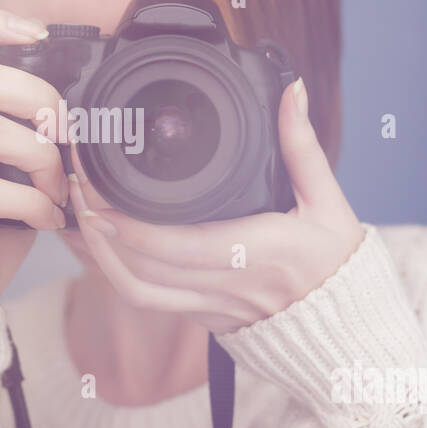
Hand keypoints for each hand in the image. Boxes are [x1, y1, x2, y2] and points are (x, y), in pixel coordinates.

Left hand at [67, 77, 364, 333]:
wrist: (348, 334)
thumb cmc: (338, 267)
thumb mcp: (329, 203)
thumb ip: (302, 147)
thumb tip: (291, 92)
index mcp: (258, 254)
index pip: (176, 245)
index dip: (127, 223)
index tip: (98, 187)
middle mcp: (228, 287)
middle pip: (142, 265)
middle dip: (100, 227)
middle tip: (78, 184)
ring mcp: (211, 309)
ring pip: (136, 290)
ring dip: (100, 254)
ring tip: (81, 211)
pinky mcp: (203, 319)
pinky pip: (149, 301)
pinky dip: (118, 273)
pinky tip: (104, 242)